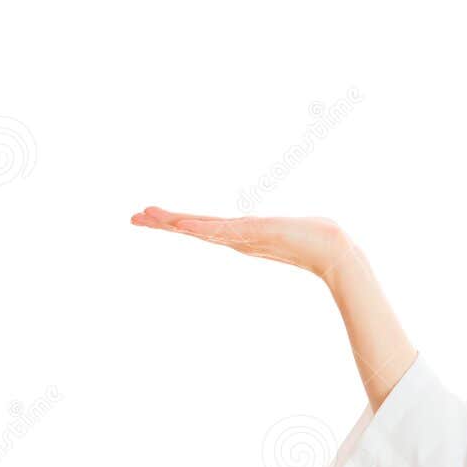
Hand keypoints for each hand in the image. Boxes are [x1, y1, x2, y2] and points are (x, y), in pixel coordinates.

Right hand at [130, 208, 355, 283]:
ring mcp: (243, 238)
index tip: (150, 215)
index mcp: (239, 235)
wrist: (333, 251)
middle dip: (162, 223)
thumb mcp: (289, 228)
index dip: (176, 222)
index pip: (200, 226)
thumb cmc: (316, 239)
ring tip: (148, 216)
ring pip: (200, 229)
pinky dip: (201, 229)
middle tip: (133, 217)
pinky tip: (183, 226)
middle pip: (192, 228)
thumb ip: (278, 227)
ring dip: (173, 223)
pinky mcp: (254, 236)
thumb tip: (277, 225)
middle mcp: (236, 238)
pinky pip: (221, 232)